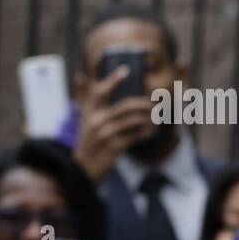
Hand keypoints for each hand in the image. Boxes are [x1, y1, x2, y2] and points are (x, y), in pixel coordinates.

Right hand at [73, 67, 153, 181]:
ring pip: (134, 121)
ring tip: (155, 123)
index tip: (126, 70)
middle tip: (156, 106)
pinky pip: (135, 136)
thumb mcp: (87, 122)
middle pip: (126, 106)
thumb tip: (82, 78)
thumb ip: (91, 104)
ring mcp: (104, 134)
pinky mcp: (113, 146)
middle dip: (145, 105)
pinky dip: (144, 134)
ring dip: (148, 121)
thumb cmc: (90, 143)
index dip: (113, 80)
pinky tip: (147, 135)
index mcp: (90, 112)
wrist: (83, 169)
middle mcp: (96, 120)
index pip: (100, 91)